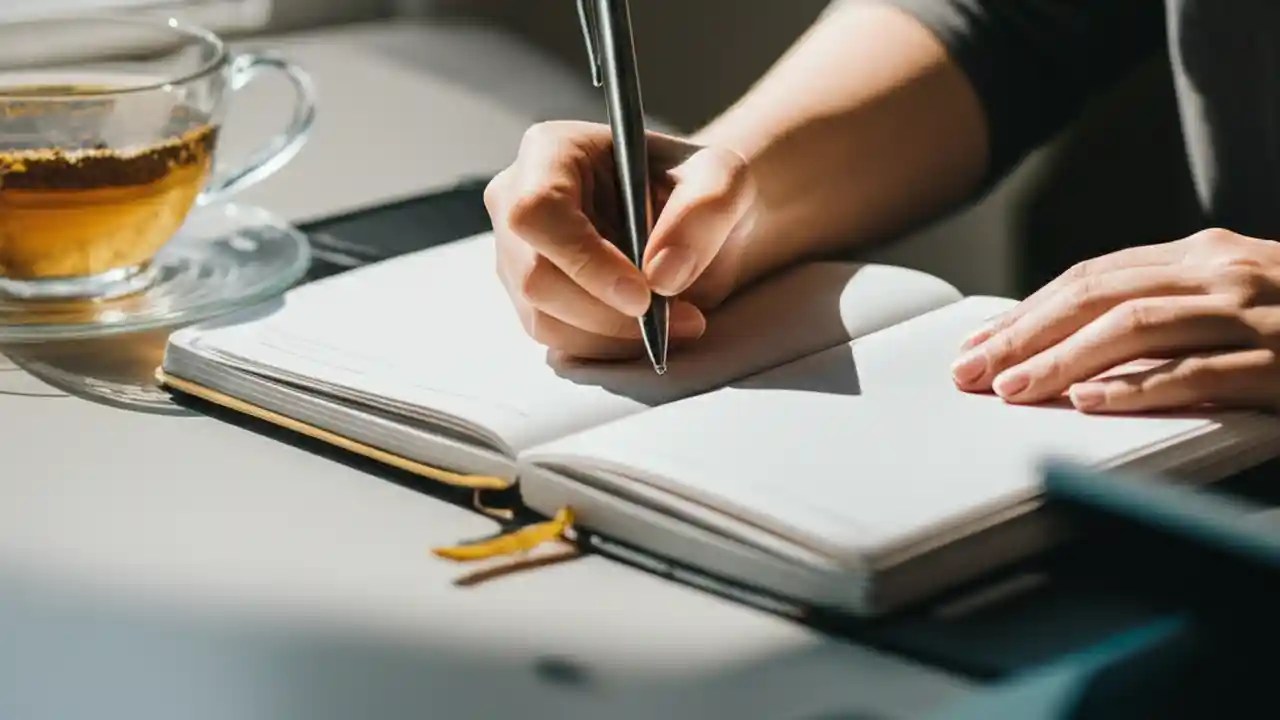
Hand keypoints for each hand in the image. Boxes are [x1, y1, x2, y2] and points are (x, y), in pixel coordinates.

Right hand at [484, 121, 756, 358]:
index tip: (643, 295)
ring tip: (679, 322)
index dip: (584, 259)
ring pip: (545, 318)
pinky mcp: (532, 300)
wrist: (694, 222)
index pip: (538, 211)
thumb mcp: (724, 180)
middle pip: (536, 276)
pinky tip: (651, 330)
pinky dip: (609, 347)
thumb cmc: (698, 188)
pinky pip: (558, 342)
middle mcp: (516, 202)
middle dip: (609, 312)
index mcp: (550, 152)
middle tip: (681, 318)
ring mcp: (517, 256)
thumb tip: (662, 275)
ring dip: (615, 336)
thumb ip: (704, 213)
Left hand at [951, 229, 1279, 413]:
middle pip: (1098, 296)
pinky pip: (1201, 374)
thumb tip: (1067, 341)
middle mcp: (1221, 273)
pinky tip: (1089, 402)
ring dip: (1062, 359)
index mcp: (1201, 255)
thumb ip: (1163, 307)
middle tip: (970, 370)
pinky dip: (1139, 388)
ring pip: (1137, 327)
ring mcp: (1255, 315)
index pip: (1091, 277)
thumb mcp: (1230, 296)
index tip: (977, 345)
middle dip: (1024, 334)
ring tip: (1011, 387)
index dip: (1027, 312)